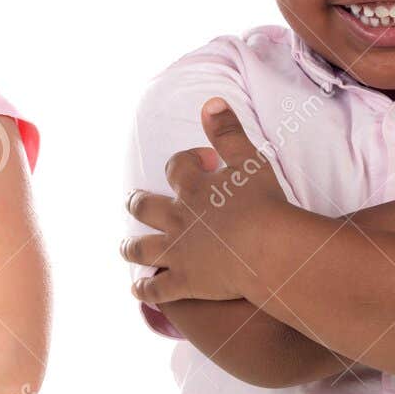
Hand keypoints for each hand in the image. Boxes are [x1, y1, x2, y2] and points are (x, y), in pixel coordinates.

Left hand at [121, 97, 292, 304]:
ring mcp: (178, 253)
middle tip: (137, 201)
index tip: (204, 162)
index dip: (185, 161)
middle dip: (137, 203)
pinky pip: (157, 289)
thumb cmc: (264, 204)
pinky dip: (145, 290)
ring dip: (130, 247)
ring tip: (125, 247)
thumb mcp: (249, 160)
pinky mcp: (185, 282)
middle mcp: (177, 219)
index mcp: (192, 188)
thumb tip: (211, 102)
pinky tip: (137, 291)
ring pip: (141, 249)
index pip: (176, 167)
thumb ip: (228, 131)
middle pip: (143, 207)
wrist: (269, 250)